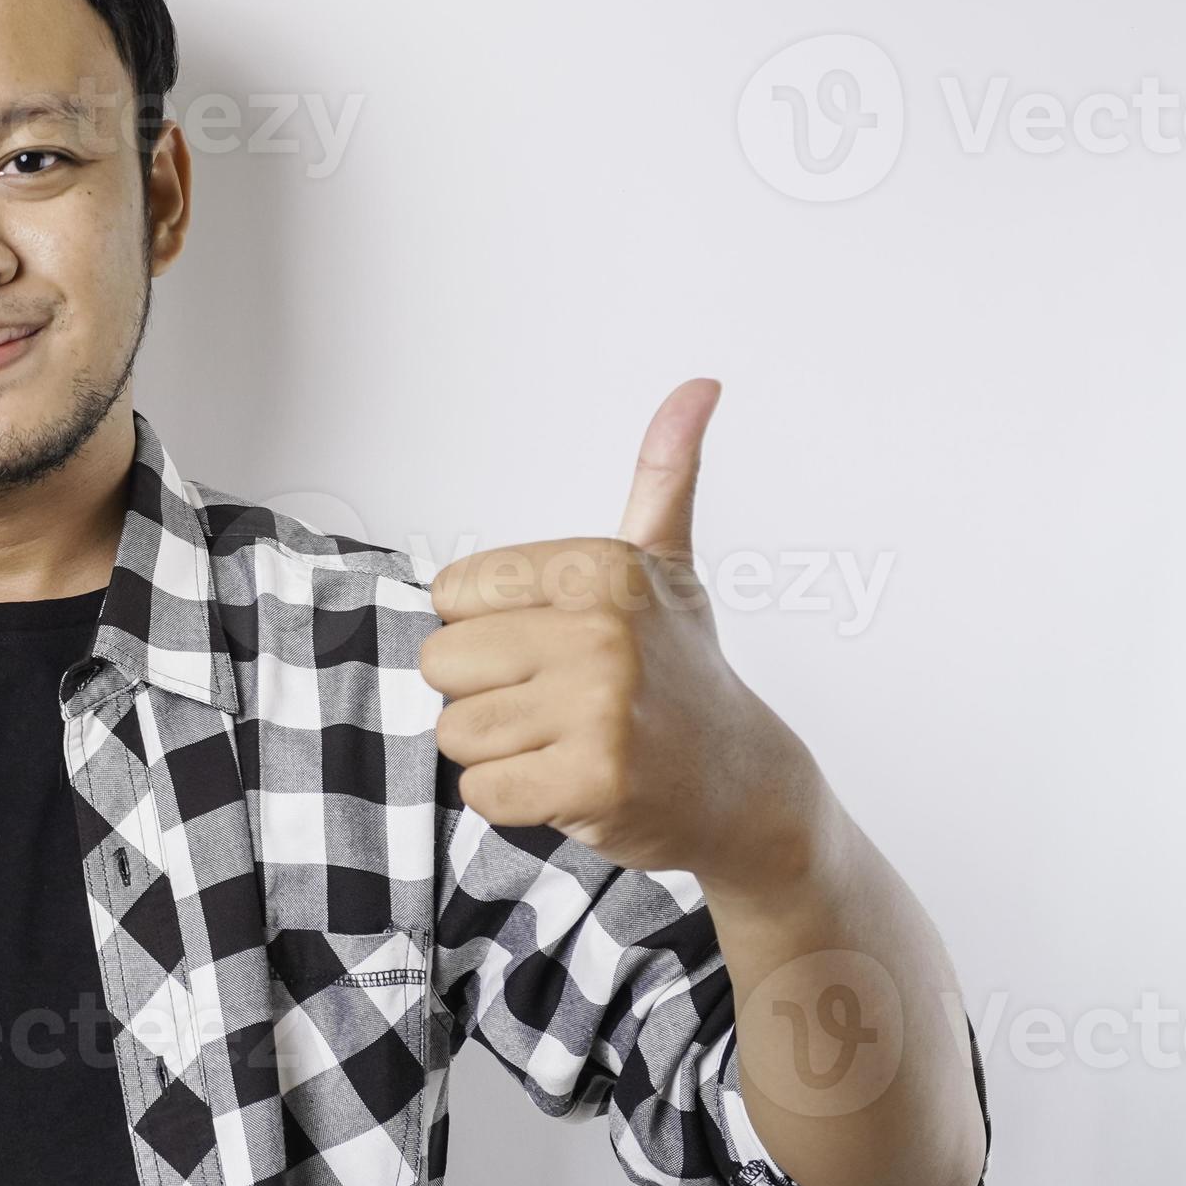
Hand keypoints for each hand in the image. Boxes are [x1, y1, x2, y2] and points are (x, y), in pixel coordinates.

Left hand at [418, 378, 820, 888]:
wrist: (746, 787)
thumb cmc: (683, 672)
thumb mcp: (668, 565)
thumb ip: (663, 475)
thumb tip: (698, 384)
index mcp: (601, 566)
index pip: (451, 595)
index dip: (488, 631)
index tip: (553, 647)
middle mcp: (602, 629)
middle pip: (439, 664)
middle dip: (484, 694)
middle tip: (556, 704)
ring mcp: (600, 708)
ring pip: (455, 731)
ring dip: (499, 751)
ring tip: (566, 742)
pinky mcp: (593, 781)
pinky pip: (480, 793)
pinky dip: (513, 801)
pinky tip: (570, 785)